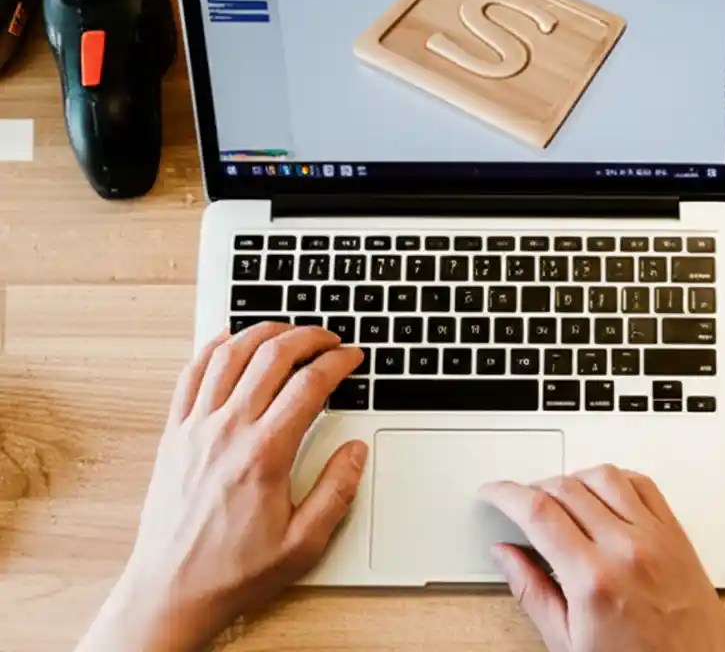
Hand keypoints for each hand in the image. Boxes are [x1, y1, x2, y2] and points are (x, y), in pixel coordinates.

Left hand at [77, 323, 366, 651]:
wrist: (173, 590)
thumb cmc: (234, 571)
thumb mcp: (304, 542)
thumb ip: (336, 491)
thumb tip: (355, 452)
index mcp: (265, 454)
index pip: (309, 385)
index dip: (337, 362)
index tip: (352, 357)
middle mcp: (227, 431)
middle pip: (271, 357)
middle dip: (307, 337)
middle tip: (328, 338)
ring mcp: (195, 428)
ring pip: (229, 355)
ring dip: (262, 333)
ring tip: (287, 331)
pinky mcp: (174, 434)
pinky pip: (190, 375)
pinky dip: (211, 348)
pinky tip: (227, 340)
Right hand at [481, 466, 724, 651]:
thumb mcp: (569, 643)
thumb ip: (533, 593)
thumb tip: (506, 556)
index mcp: (594, 580)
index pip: (538, 513)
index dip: (506, 494)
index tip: (493, 493)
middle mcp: (627, 550)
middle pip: (567, 488)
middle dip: (534, 487)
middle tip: (519, 503)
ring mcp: (657, 539)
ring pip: (606, 476)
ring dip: (574, 478)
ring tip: (559, 498)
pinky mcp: (678, 536)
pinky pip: (645, 486)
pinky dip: (617, 479)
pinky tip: (604, 493)